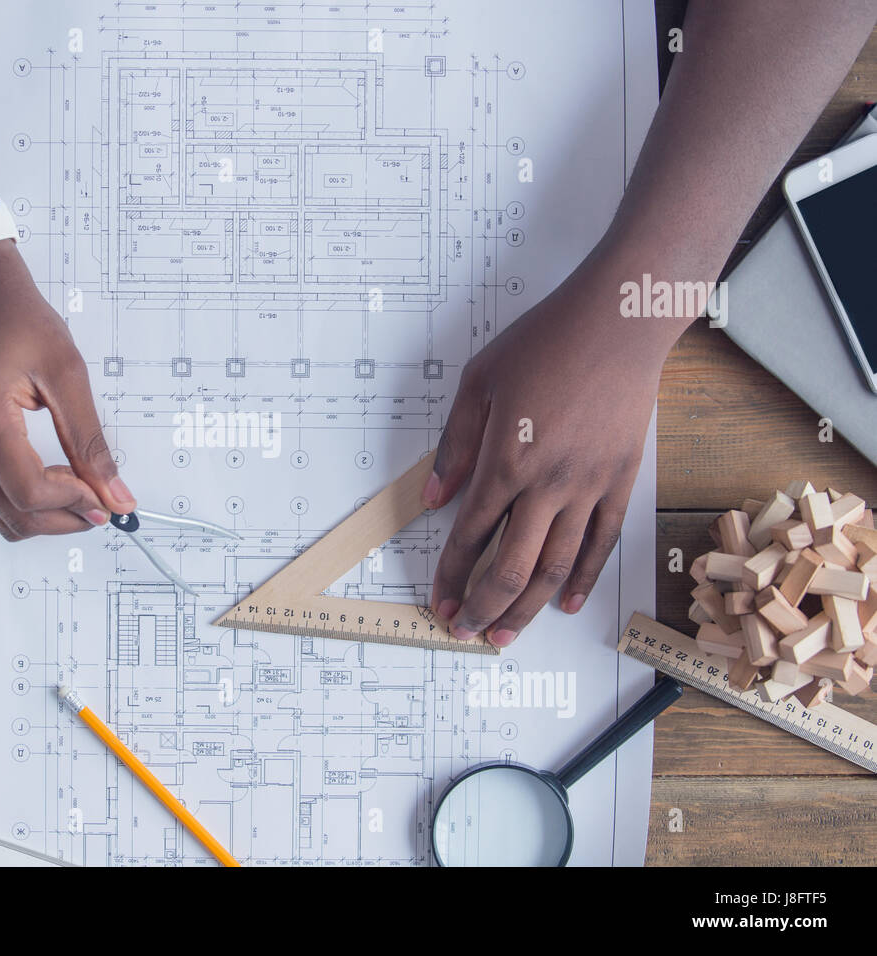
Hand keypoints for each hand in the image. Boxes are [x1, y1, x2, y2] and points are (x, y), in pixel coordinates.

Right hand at [0, 240, 134, 538]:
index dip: (72, 503)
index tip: (103, 496)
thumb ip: (89, 439)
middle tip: (100, 505)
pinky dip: (22, 499)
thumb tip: (113, 491)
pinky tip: (52, 481)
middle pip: (10, 515)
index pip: (27, 492)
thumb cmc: (11, 315)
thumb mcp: (66, 371)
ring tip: (81, 493)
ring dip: (43, 516)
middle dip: (62, 519)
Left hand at [423, 263, 671, 646]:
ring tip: (505, 635)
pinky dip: (582, 578)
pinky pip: (601, 543)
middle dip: (482, 607)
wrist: (618, 322)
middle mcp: (548, 484)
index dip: (449, 576)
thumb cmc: (544, 342)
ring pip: (555, 567)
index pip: (469, 537)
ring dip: (527, 608)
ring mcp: (589, 487)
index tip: (437, 601)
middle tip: (464, 631)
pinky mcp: (621, 481)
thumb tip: (432, 500)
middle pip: (511, 567)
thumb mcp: (478, 383)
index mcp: (505, 461)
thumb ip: (454, 446)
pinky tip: (565, 603)